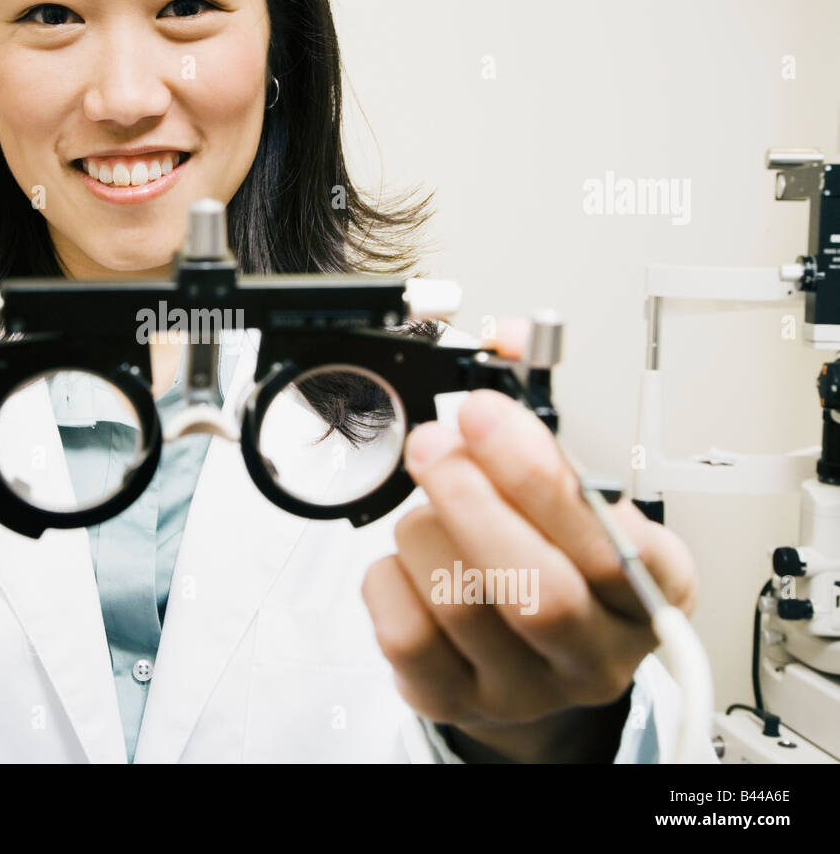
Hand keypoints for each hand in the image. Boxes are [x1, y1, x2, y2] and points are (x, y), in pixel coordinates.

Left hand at [362, 321, 696, 761]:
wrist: (526, 656)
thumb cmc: (554, 559)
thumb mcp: (577, 497)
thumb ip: (545, 427)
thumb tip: (508, 339)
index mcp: (647, 592)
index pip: (610, 544)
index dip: (539, 473)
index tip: (486, 412)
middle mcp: (593, 652)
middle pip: (537, 588)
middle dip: (471, 497)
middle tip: (435, 441)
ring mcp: (524, 687)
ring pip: (459, 603)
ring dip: (426, 529)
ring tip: (428, 503)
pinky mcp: (452, 699)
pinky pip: (404, 633)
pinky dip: (389, 578)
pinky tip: (408, 561)